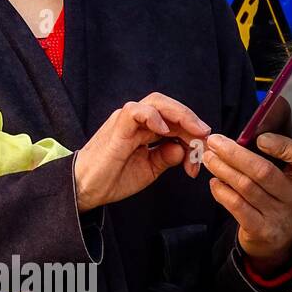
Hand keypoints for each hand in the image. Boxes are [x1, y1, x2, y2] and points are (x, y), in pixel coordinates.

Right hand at [73, 93, 210, 210]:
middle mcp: (136, 121)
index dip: (192, 135)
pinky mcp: (117, 127)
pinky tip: (164, 130)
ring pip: (156, 102)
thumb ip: (166, 156)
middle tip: (205, 136)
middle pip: (169, 106)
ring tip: (194, 132)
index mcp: (145, 130)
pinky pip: (136, 111)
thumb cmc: (112, 178)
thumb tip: (183, 147)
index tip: (201, 157)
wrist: (86, 189)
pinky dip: (153, 116)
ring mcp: (126, 121)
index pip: (174, 121)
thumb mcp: (149, 169)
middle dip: (191, 119)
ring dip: (180, 116)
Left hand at [199, 132, 291, 272]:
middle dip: (234, 154)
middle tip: (214, 141)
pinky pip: (236, 206)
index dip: (283, 146)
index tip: (260, 137)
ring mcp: (277, 213)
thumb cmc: (280, 194)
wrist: (280, 237)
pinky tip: (213, 181)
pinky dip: (221, 191)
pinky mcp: (259, 228)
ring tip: (208, 157)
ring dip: (222, 169)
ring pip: (246, 186)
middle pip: (263, 171)